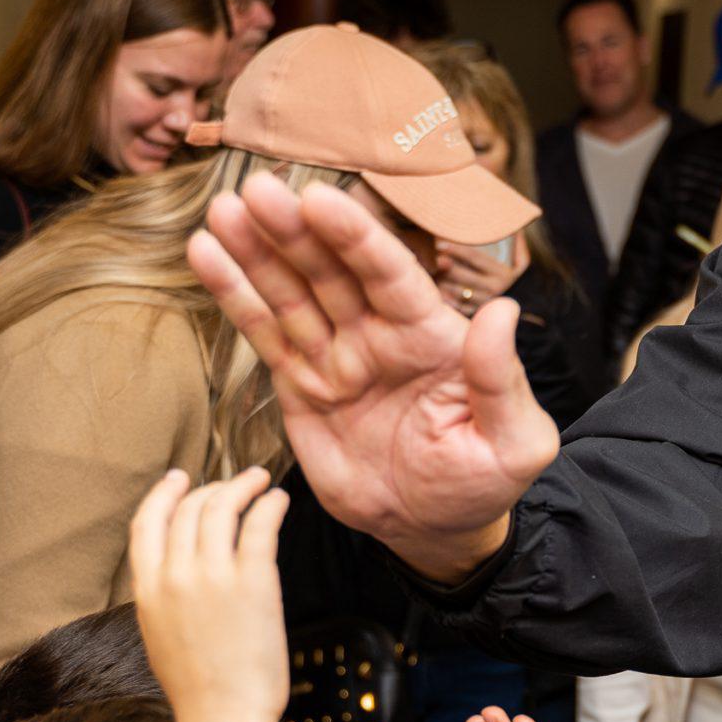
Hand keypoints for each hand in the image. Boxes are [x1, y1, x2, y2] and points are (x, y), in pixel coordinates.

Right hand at [129, 467, 291, 721]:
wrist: (224, 715)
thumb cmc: (198, 686)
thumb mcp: (160, 636)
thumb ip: (163, 597)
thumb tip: (176, 569)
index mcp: (147, 590)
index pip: (146, 523)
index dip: (163, 493)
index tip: (179, 478)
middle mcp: (175, 576)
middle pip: (188, 509)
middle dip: (213, 487)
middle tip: (236, 482)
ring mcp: (213, 576)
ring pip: (222, 508)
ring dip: (243, 486)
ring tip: (260, 480)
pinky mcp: (252, 581)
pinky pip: (259, 525)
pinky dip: (269, 504)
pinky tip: (278, 500)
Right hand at [188, 173, 556, 580]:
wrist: (433, 531)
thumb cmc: (483, 483)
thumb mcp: (514, 444)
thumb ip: (503, 381)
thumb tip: (502, 314)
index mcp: (433, 336)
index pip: (391, 275)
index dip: (355, 237)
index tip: (319, 199)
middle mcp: (380, 334)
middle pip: (331, 272)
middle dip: (295, 231)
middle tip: (257, 190)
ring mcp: (337, 356)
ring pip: (290, 294)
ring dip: (256, 252)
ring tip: (222, 212)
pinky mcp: (302, 385)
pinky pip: (265, 334)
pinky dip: (235, 294)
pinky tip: (206, 254)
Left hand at [433, 235, 527, 314]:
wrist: (526, 302)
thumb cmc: (517, 274)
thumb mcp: (521, 258)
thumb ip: (515, 239)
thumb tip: (509, 218)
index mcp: (503, 273)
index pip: (474, 257)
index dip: (456, 249)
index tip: (440, 243)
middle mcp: (495, 289)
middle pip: (463, 275)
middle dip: (446, 266)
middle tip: (431, 257)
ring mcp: (486, 303)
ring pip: (458, 292)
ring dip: (442, 282)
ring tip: (430, 271)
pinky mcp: (478, 314)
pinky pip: (458, 307)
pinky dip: (446, 299)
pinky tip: (437, 291)